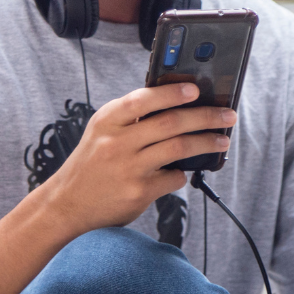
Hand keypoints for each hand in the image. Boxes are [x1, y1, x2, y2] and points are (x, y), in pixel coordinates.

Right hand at [39, 83, 234, 237]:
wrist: (66, 204)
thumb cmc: (91, 164)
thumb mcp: (101, 132)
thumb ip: (130, 118)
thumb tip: (176, 104)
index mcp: (108, 120)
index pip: (143, 99)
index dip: (172, 92)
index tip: (195, 89)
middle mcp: (117, 142)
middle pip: (171, 123)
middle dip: (205, 117)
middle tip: (227, 115)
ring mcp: (128, 168)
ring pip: (179, 148)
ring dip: (206, 142)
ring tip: (222, 140)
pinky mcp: (138, 192)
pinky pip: (173, 178)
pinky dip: (183, 174)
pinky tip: (183, 172)